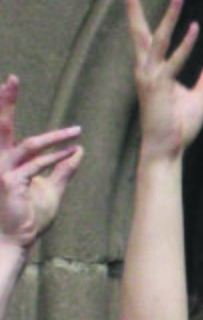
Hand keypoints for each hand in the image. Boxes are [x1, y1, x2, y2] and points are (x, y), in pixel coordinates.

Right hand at [0, 75, 82, 250]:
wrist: (16, 240)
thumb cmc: (29, 216)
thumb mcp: (51, 188)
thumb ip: (63, 169)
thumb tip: (79, 150)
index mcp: (5, 159)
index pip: (4, 128)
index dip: (5, 105)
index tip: (10, 82)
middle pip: (0, 126)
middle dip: (6, 101)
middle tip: (13, 78)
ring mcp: (1, 171)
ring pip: (28, 144)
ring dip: (54, 137)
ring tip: (76, 131)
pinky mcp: (8, 182)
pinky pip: (35, 165)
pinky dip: (55, 158)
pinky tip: (71, 152)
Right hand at [122, 0, 202, 164]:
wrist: (167, 150)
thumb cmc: (179, 126)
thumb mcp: (199, 98)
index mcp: (151, 70)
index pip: (146, 37)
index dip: (140, 15)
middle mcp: (146, 70)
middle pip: (138, 32)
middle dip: (132, 6)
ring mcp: (150, 78)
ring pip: (158, 41)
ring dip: (169, 17)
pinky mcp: (160, 88)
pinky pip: (175, 62)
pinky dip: (186, 45)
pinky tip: (195, 27)